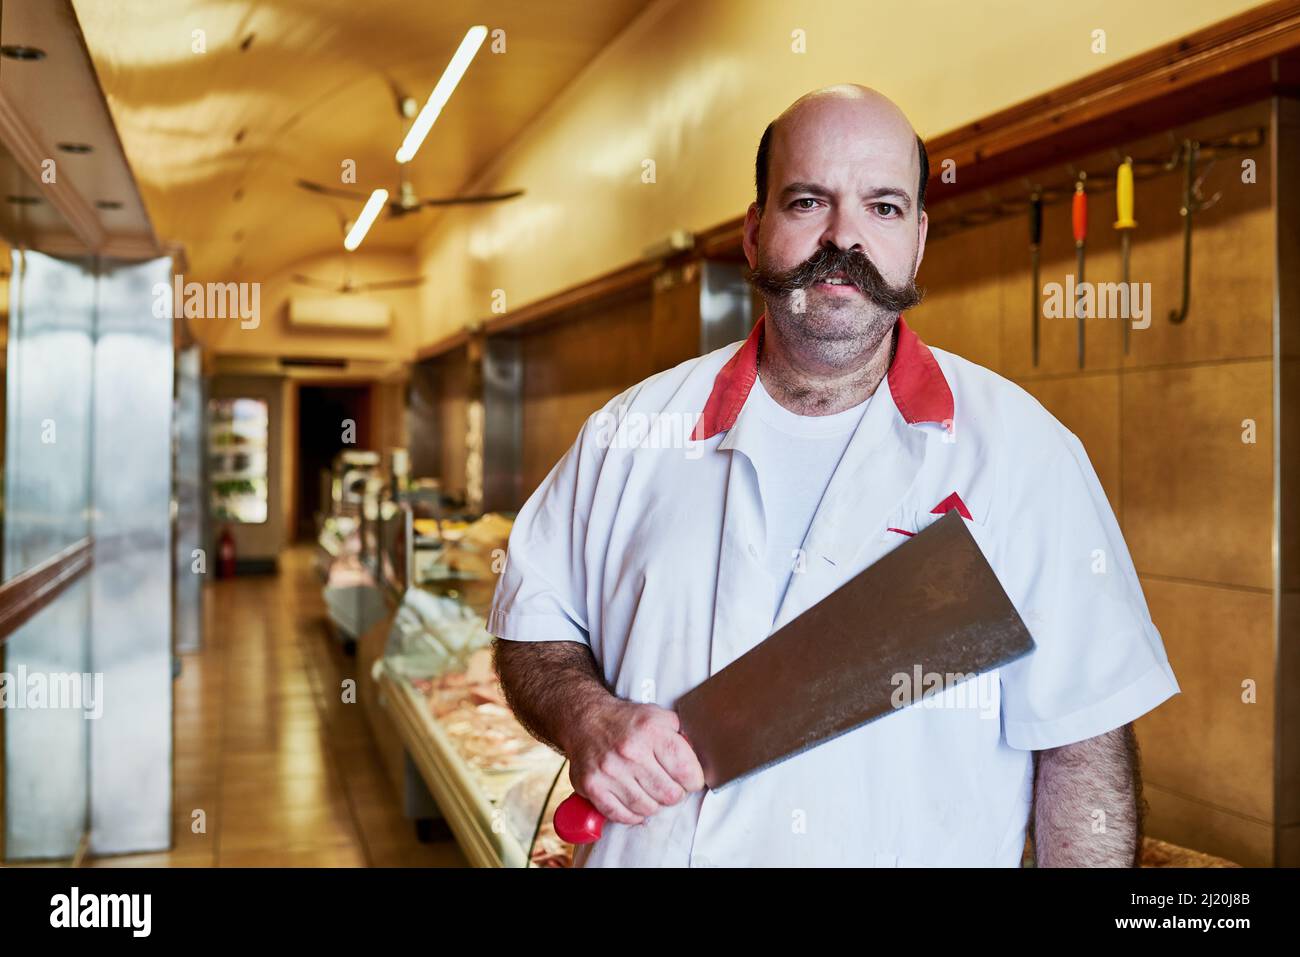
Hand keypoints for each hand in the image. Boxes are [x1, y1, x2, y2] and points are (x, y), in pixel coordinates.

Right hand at [563, 698, 704, 826]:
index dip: (693, 780)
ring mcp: (610, 771)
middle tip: (668, 785)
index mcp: (651, 731)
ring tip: (648, 790)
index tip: (689, 780)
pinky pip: (621, 816)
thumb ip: (682, 736)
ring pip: (648, 809)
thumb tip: (700, 760)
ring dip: (653, 804)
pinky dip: (631, 814)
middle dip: (674, 793)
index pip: (687, 771)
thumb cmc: (626, 721)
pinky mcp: (593, 787)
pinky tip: (633, 800)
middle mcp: (630, 751)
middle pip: (670, 795)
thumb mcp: (658, 716)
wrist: (584, 719)